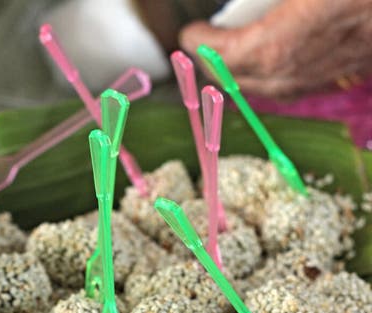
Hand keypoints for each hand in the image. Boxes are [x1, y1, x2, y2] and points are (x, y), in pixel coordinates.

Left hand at [179, 0, 371, 99]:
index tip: (190, 33)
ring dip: (242, 73)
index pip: (221, 57)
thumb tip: (244, 7)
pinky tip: (270, 60)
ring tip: (229, 55)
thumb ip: (263, 3)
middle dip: (215, 65)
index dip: (201, 44)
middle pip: (238, 79)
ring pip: (266, 86)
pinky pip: (293, 84)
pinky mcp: (340, 75)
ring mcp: (317, 79)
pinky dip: (272, 74)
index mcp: (276, 46)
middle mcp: (291, 73)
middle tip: (202, 46)